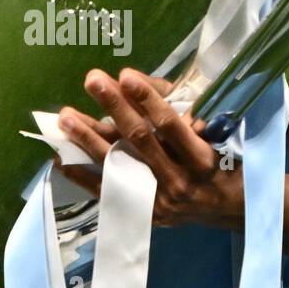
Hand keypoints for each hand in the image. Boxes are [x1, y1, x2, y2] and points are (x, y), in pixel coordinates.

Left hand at [56, 68, 243, 229]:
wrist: (227, 210)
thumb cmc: (225, 164)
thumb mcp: (217, 138)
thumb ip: (183, 114)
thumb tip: (145, 89)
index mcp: (201, 159)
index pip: (170, 125)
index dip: (147, 99)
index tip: (126, 76)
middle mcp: (178, 181)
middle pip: (139, 139)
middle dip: (114, 106)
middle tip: (93, 80)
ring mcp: (157, 200)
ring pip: (117, 164)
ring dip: (88, 138)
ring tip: (66, 116)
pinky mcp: (140, 212)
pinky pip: (105, 191)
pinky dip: (81, 175)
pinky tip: (61, 158)